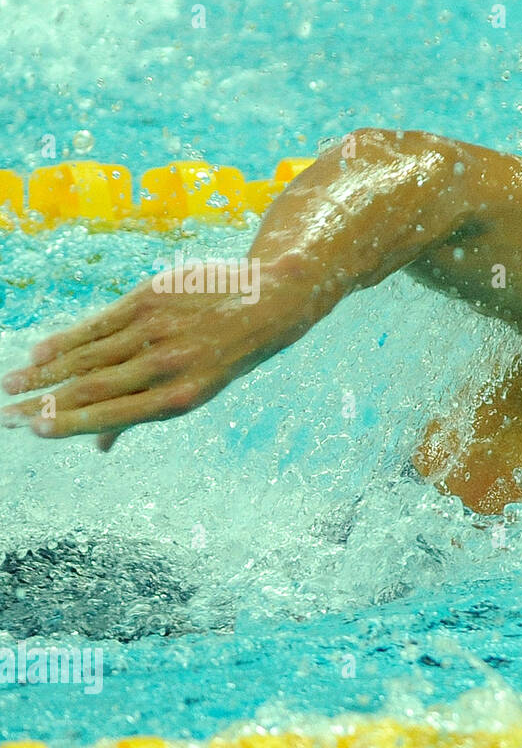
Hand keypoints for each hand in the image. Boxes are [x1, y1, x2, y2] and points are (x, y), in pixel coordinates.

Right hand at [2, 259, 318, 449]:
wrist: (269, 300)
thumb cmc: (225, 353)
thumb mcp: (196, 390)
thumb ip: (144, 414)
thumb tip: (100, 449)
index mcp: (181, 397)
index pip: (112, 415)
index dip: (68, 424)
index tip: (31, 431)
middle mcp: (167, 366)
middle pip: (91, 388)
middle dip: (44, 403)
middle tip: (6, 415)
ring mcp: (157, 330)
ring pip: (89, 356)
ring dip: (44, 372)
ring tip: (11, 384)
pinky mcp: (149, 298)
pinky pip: (99, 324)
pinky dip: (66, 340)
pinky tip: (40, 353)